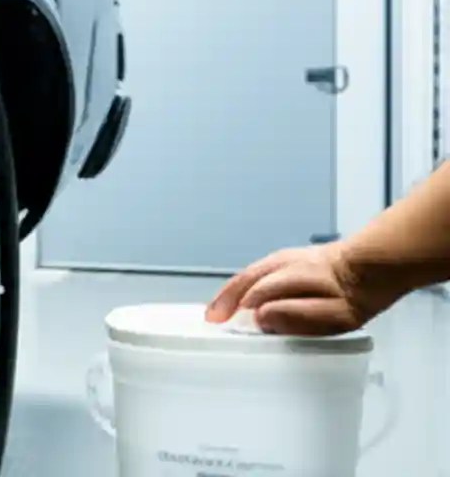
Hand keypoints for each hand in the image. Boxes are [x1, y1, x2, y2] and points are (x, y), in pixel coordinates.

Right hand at [204, 244, 385, 335]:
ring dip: (231, 291)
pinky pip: (258, 270)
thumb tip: (260, 317)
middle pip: (246, 280)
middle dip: (226, 299)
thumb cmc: (356, 295)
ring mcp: (284, 258)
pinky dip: (244, 283)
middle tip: (211, 320)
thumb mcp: (335, 315)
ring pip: (249, 273)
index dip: (240, 311)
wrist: (376, 265)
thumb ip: (297, 316)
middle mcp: (282, 264)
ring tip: (218, 309)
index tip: (226, 329)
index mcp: (291, 279)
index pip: (257, 295)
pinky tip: (243, 294)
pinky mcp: (289, 258)